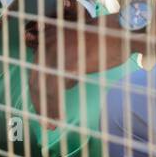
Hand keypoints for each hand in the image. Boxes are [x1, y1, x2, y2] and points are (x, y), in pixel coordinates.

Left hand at [23, 0, 133, 123]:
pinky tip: (58, 118)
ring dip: (45, 109)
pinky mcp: (67, 63)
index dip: (38, 93)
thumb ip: (68, 60)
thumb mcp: (79, 46)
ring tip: (51, 124)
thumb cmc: (106, 40)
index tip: (43, 108)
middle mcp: (48, 45)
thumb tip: (65, 82)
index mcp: (49, 40)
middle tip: (45, 122)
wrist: (121, 32)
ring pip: (42, 87)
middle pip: (34, 80)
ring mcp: (56, 54)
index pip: (36, 71)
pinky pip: (54, 90)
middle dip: (39, 104)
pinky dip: (54, 106)